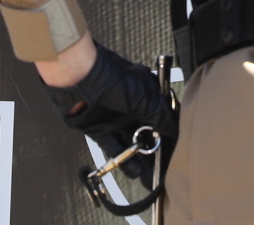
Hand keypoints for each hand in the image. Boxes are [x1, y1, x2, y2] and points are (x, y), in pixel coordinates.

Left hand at [49, 44, 175, 184]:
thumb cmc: (112, 78)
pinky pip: (113, 147)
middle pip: (146, 132)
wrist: (79, 78)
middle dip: (154, 149)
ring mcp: (115, 118)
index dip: (168, 132)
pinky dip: (123, 159)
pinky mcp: (99, 129)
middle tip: (161, 166)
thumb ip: (161, 116)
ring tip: (149, 174)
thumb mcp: (145, 98)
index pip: (161, 116)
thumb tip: (173, 130)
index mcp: (145, 93)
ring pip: (131, 142)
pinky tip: (134, 170)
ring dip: (140, 157)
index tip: (174, 149)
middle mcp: (131, 106)